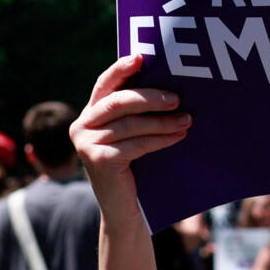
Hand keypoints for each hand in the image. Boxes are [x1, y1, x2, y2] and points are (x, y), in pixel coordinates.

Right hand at [70, 54, 190, 219]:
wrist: (127, 211)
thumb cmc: (137, 169)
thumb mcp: (133, 136)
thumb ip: (138, 114)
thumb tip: (172, 88)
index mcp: (90, 114)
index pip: (105, 84)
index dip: (121, 69)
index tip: (142, 58)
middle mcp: (82, 126)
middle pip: (118, 102)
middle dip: (150, 97)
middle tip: (178, 98)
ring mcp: (86, 144)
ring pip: (130, 124)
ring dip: (162, 121)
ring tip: (187, 120)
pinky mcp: (97, 160)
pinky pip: (134, 144)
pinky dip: (160, 139)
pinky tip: (179, 136)